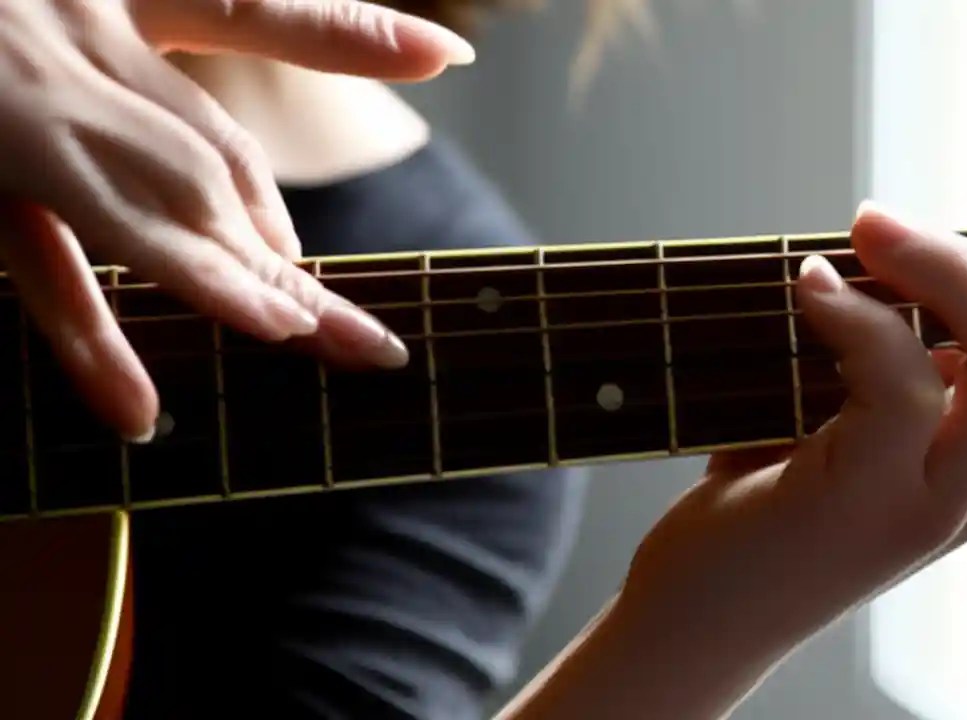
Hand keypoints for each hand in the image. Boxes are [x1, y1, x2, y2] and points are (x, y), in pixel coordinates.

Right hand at [0, 0, 474, 440]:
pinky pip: (40, 264)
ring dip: (235, 289)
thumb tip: (417, 41)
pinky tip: (137, 410)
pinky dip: (91, 338)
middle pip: (213, 158)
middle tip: (369, 338)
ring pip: (152, 210)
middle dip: (292, 255)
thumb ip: (246, 8)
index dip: (354, 30)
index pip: (244, 3)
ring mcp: (15, 102)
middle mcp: (66, 31)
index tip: (441, 57)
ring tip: (312, 349)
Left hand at [610, 156, 966, 715]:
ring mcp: (930, 498)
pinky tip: (810, 287)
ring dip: (953, 269)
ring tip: (868, 234)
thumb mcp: (881, 376)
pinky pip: (904, 391)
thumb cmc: (782, 478)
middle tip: (932, 240)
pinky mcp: (858, 503)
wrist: (701, 606)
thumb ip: (955, 289)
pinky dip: (859, 314)